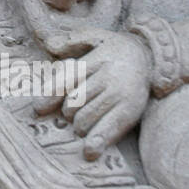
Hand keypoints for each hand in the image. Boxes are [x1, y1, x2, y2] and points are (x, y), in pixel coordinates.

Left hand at [61, 31, 151, 158]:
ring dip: (79, 124)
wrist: (151, 58)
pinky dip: (98, 141)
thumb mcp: (95, 36)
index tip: (37, 109)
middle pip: (74, 102)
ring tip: (82, 120)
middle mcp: (109, 77)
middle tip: (71, 110)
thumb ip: (70, 40)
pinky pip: (110, 128)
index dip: (50, 95)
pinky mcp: (131, 111)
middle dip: (67, 110)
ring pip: (86, 117)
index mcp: (97, 59)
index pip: (67, 79)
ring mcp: (120, 95)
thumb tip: (49, 44)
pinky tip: (89, 152)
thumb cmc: (114, 50)